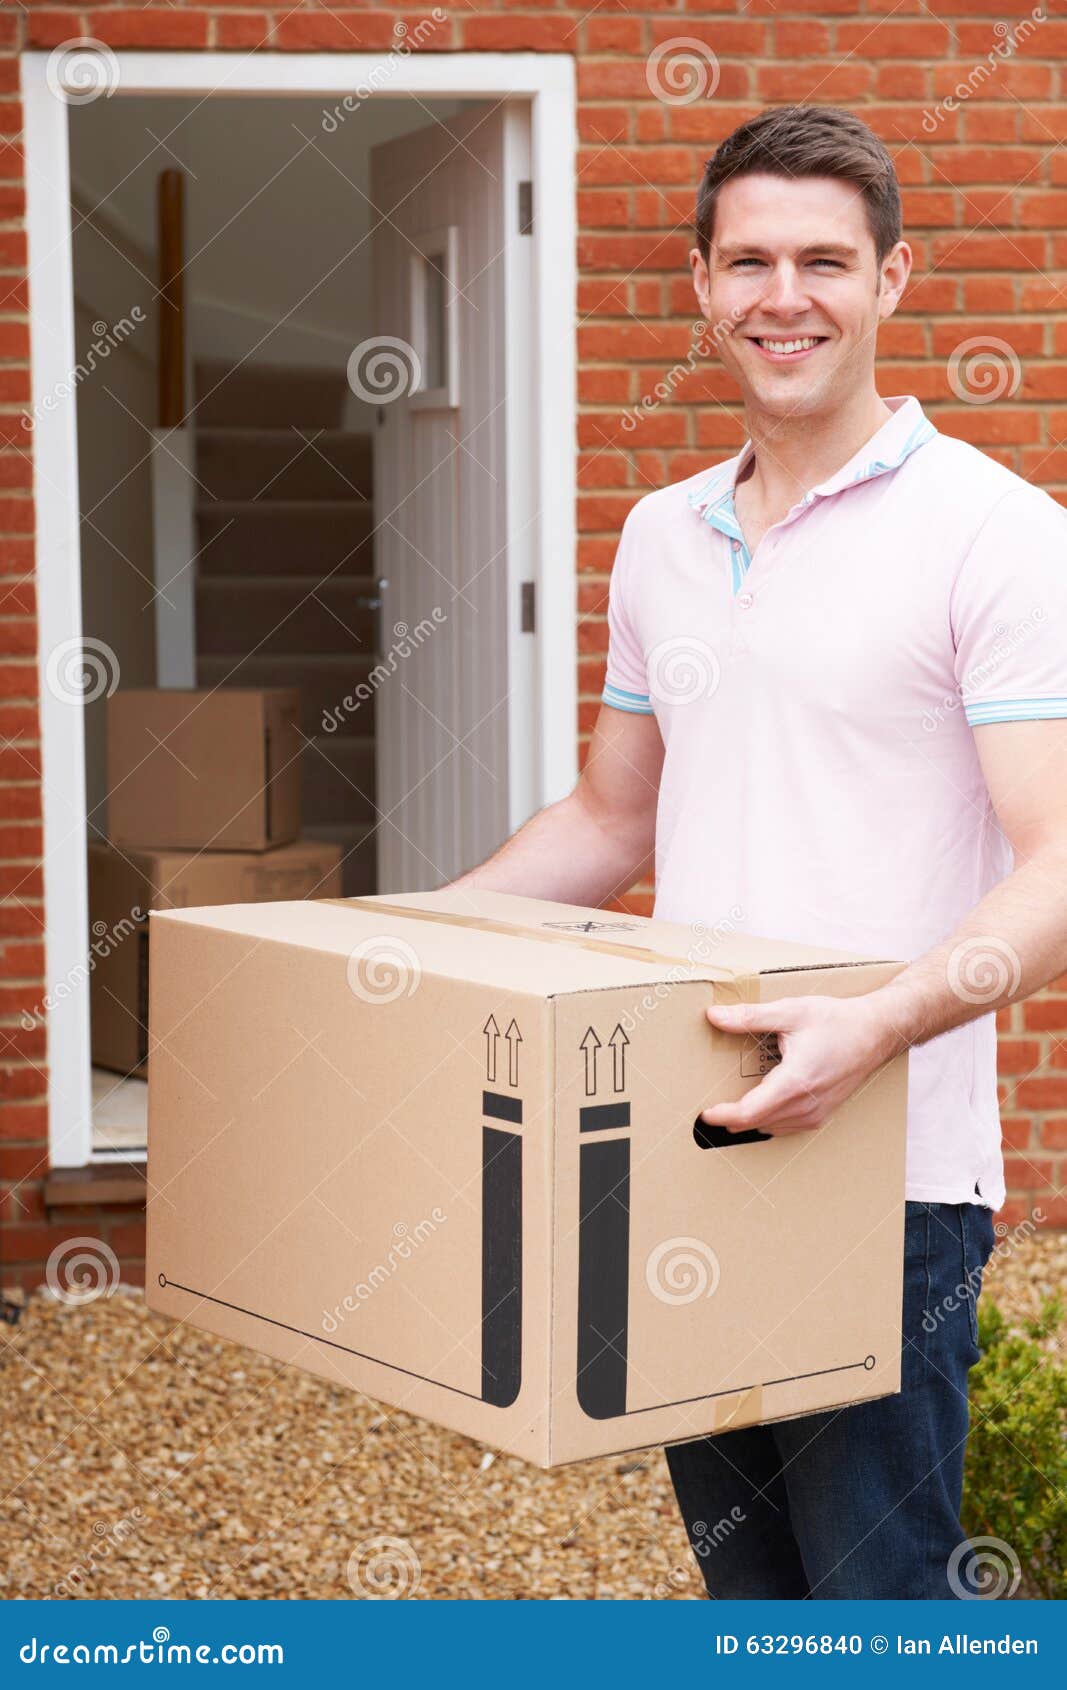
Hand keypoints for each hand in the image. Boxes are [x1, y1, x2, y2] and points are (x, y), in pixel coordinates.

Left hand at [699, 992, 901, 1136]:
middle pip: (756, 1123)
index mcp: (794, 1082)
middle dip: (730, 1118)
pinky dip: (768, 1120)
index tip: (704, 1113)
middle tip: (708, 1110)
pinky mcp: (821, 1115)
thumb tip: (715, 1016)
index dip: (723, 1116)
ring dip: (749, 1120)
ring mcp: (815, 1113)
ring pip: (771, 1128)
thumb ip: (750, 1017)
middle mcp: (805, 1104)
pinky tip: (760, 1106)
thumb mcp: (790, 1013)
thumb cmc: (836, 1021)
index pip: (750, 1112)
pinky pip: (786, 1127)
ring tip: (730, 1107)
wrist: (874, 1033)